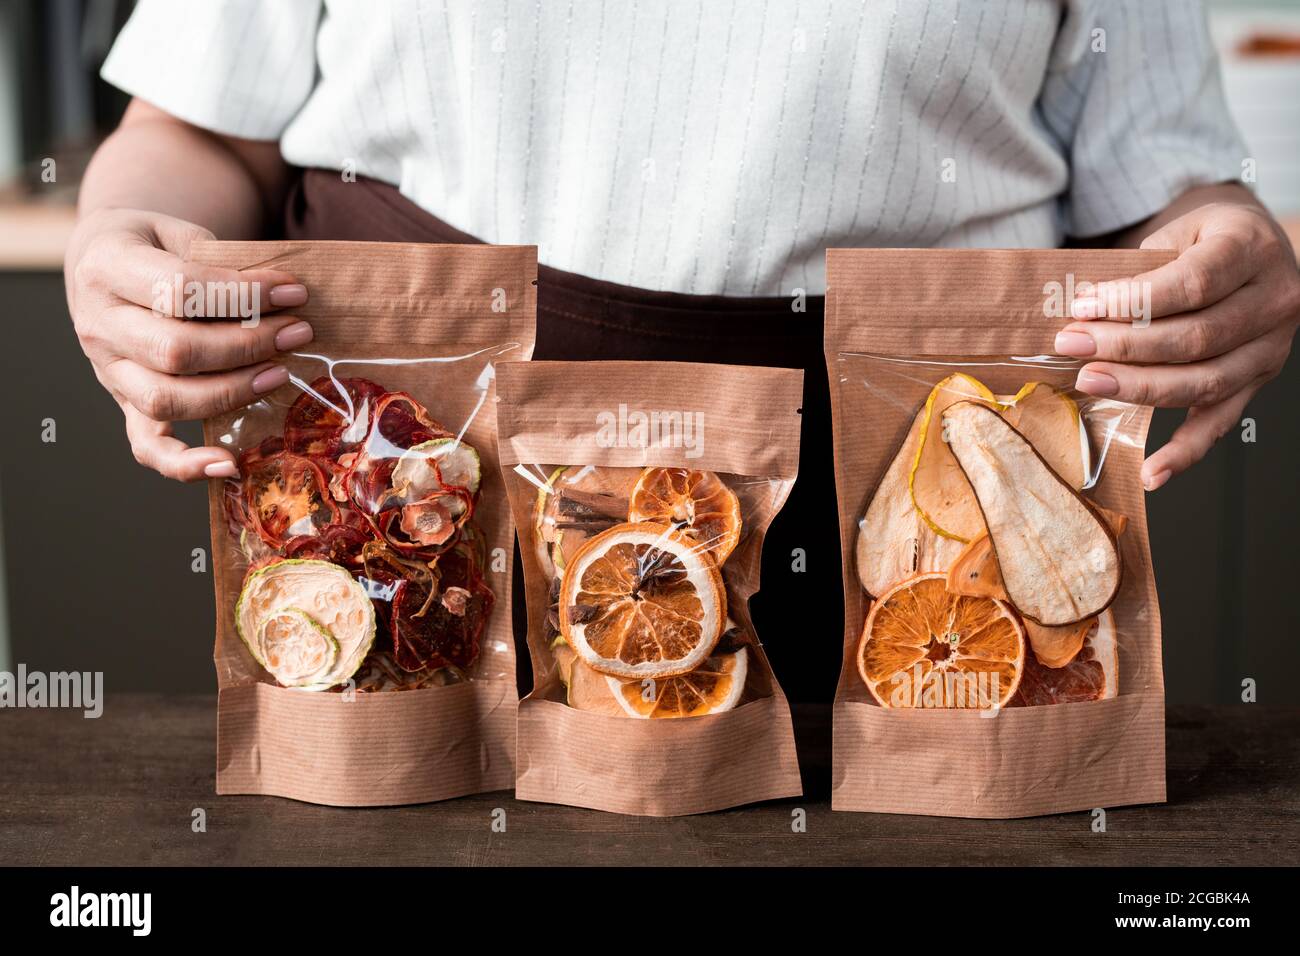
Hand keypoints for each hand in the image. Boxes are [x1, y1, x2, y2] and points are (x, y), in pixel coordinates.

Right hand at [65, 208, 311, 480]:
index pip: (180, 288)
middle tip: (297, 332)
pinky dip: (184, 464)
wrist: (103, 260)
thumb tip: (285, 295)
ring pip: (167, 397)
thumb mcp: (180, 231)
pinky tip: (229, 465)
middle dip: (247, 344)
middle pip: (176, 349)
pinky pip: (146, 446)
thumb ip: (222, 260)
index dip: (244, 293)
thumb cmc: (155, 245)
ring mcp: (108, 370)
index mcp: (108, 267)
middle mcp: (99, 324)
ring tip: (279, 373)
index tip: (294, 290)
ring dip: (232, 391)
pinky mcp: (123, 402)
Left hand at [1055, 202, 1299, 489]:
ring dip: (1141, 388)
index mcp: (1250, 249)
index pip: (1192, 284)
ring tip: (1091, 382)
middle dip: (1126, 347)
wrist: (1256, 246)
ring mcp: (1269, 347)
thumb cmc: (1206, 238)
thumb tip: (1078, 307)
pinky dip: (1186, 452)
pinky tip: (1152, 471)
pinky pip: (1221, 422)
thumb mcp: (1178, 231)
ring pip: (1205, 381)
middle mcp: (1272, 300)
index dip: (1134, 301)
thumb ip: (1138, 267)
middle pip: (1196, 338)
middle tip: (1072, 345)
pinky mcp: (1257, 381)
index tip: (1083, 307)